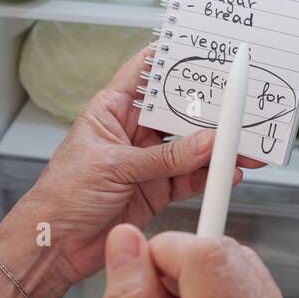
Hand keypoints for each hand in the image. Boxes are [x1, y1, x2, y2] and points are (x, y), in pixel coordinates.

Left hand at [0, 46, 261, 291]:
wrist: (54, 247)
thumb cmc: (62, 197)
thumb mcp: (113, 167)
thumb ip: (163, 157)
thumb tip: (206, 143)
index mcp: (113, 110)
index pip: (146, 72)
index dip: (174, 58)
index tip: (206, 50)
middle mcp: (133, 131)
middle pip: (178, 110)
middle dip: (210, 109)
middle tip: (240, 104)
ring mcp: (148, 161)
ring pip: (192, 146)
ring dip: (218, 147)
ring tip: (245, 146)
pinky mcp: (158, 190)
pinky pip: (191, 178)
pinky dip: (211, 177)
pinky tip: (229, 173)